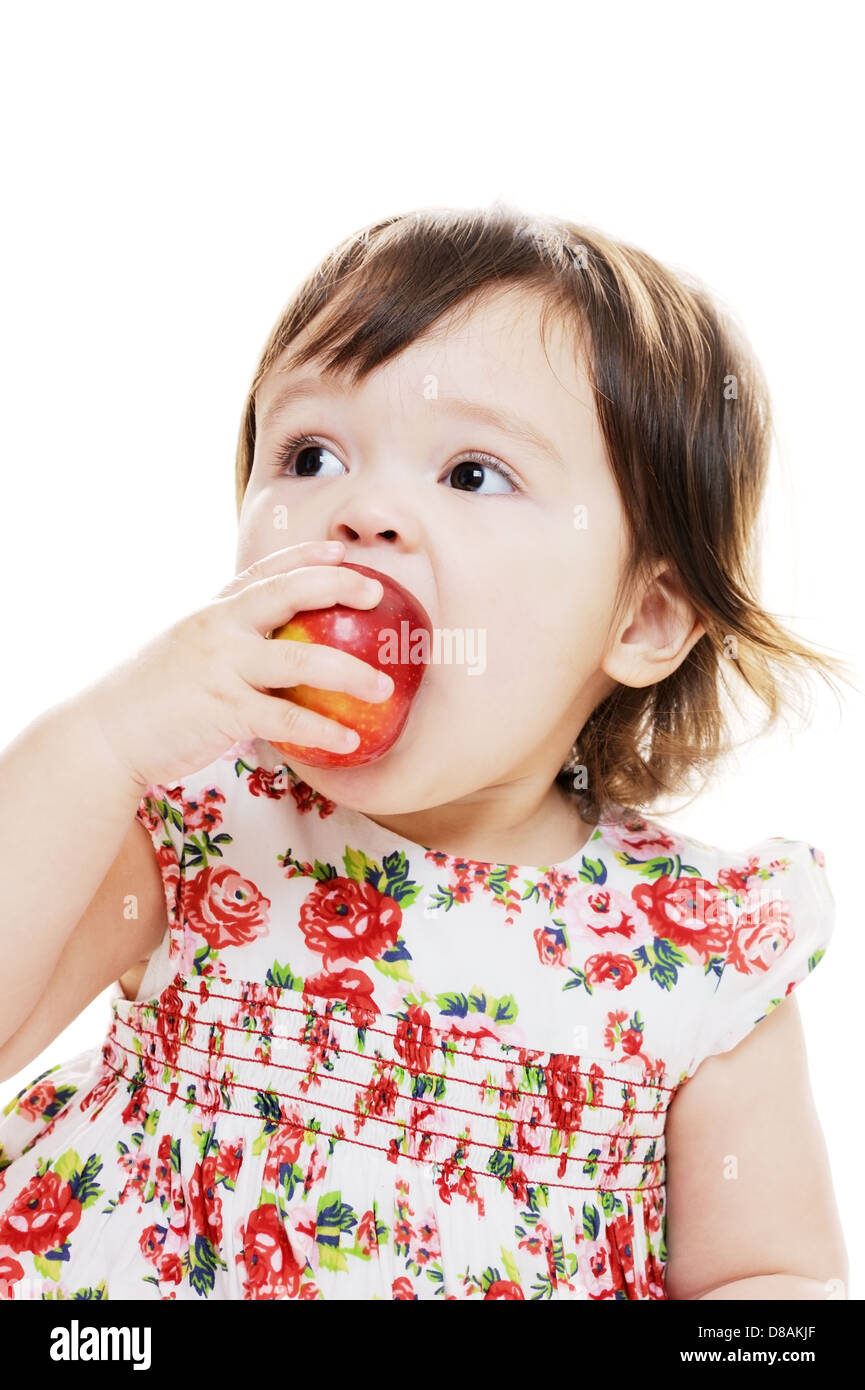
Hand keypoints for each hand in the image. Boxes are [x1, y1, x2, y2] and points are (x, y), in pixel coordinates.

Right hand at [77, 540, 391, 787]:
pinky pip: (285, 716)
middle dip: (337, 586)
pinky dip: (322, 728)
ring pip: (300, 658)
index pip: (266, 572)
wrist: (104, 732)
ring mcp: (222, 667)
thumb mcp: (188, 650)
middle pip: (288, 593)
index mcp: (213, 611)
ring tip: (383, 685)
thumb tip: (271, 648)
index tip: (343, 552)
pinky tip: (351, 738)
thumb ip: (228, 641)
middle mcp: (219, 628)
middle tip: (375, 592)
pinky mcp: (223, 709)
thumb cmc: (152, 696)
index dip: (308, 557)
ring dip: (350, 671)